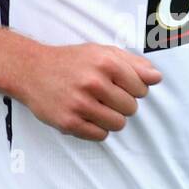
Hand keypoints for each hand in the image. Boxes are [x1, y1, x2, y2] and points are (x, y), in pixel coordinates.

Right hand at [19, 41, 162, 139]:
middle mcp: (93, 82)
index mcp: (105, 62)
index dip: (134, 89)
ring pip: (118, 124)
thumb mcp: (102, 53)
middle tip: (106, 96)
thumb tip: (156, 78)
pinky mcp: (69, 122)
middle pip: (131, 108)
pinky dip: (97, 129)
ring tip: (97, 107)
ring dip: (111, 118)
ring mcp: (80, 104)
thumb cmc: (71, 61)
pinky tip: (87, 116)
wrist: (31, 70)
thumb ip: (133, 64)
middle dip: (122, 104)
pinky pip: (100, 135)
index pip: (141, 88)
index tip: (120, 86)